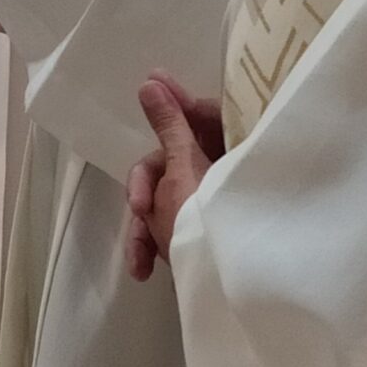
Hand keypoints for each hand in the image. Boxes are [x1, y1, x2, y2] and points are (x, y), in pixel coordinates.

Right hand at [124, 70, 224, 280]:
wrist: (223, 287)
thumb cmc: (199, 218)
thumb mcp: (179, 167)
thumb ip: (167, 124)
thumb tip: (152, 80)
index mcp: (229, 157)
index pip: (206, 115)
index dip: (177, 109)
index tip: (151, 91)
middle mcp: (225, 177)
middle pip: (174, 160)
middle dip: (147, 188)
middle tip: (138, 206)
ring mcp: (212, 206)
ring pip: (165, 196)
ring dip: (145, 226)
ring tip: (140, 256)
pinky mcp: (199, 233)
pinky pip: (169, 225)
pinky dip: (152, 243)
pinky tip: (143, 268)